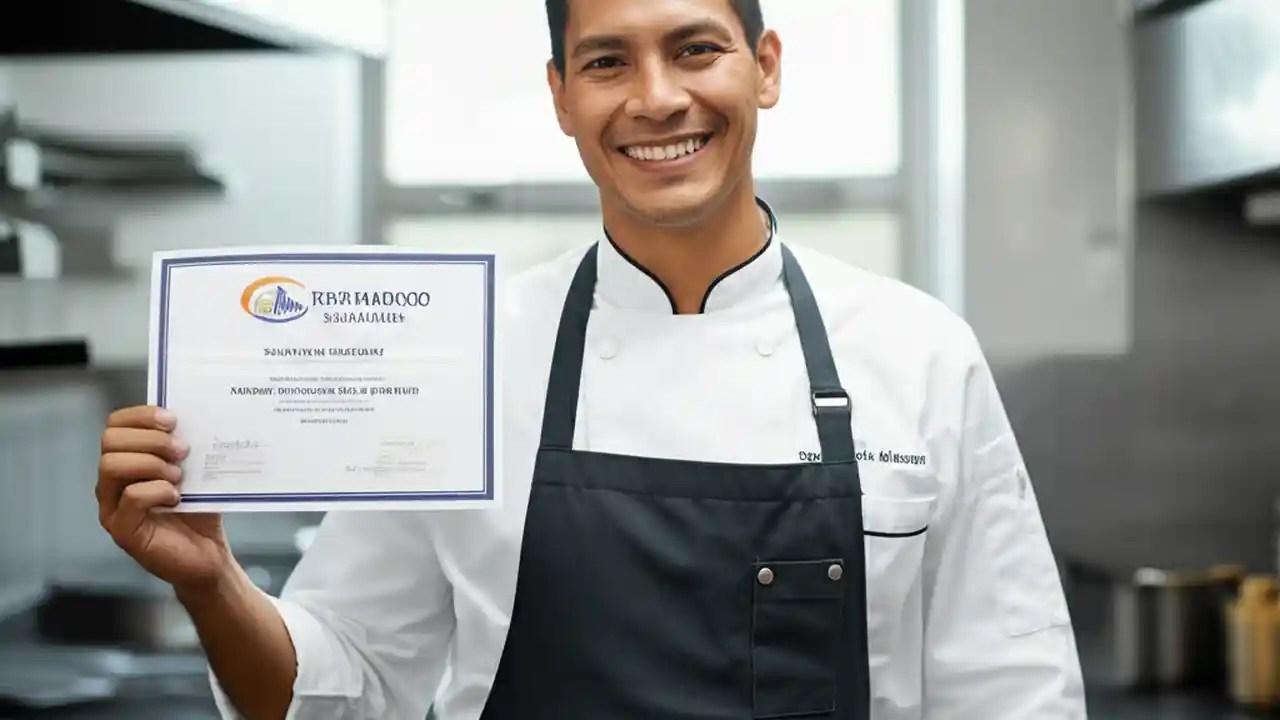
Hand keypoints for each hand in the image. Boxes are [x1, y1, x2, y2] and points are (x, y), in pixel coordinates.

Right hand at [97, 405, 229, 593]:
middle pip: (110, 440)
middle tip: (182, 452)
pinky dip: (158, 491)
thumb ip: (185, 445)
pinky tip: (176, 498)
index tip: (173, 420)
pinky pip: (131, 496)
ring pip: (112, 465)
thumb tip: (193, 415)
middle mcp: (112, 482)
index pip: (115, 424)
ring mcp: (112, 506)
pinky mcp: (122, 529)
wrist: (208, 554)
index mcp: (127, 460)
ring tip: (178, 477)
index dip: (142, 415)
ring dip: (152, 464)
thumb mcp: (195, 469)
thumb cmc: (199, 510)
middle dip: (151, 440)